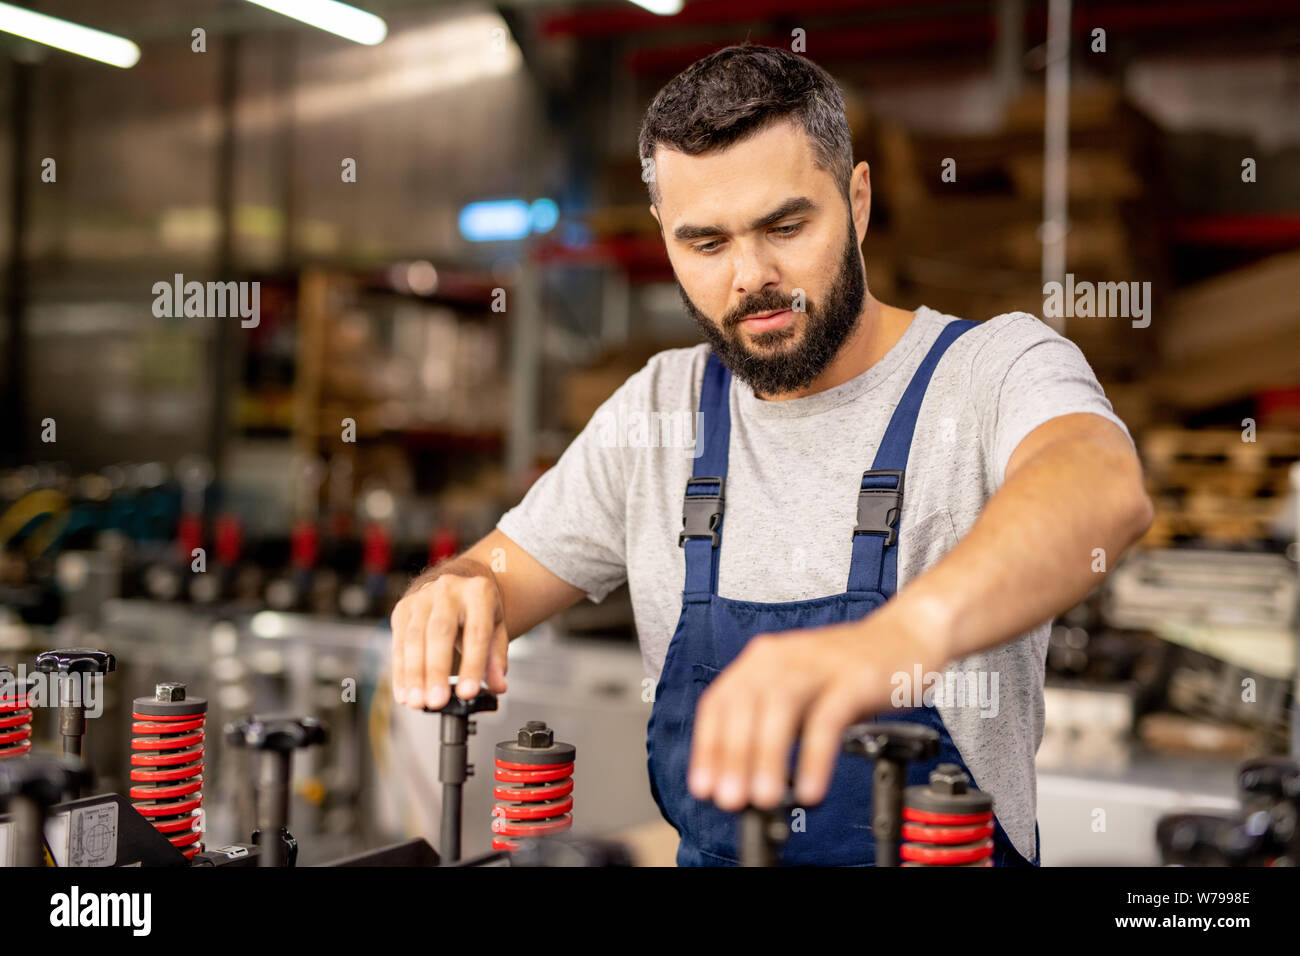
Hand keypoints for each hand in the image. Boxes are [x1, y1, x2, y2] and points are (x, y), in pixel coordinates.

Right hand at [389, 563, 508, 709]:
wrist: (454, 585)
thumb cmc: (476, 612)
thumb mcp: (496, 628)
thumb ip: (497, 658)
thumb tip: (498, 686)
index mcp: (479, 592)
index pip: (477, 632)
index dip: (472, 665)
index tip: (468, 693)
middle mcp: (448, 590)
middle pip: (440, 632)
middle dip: (436, 670)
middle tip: (436, 701)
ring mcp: (422, 598)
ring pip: (415, 638)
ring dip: (414, 674)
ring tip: (417, 702)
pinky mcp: (403, 609)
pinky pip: (399, 643)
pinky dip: (400, 672)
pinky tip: (404, 693)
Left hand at [686, 597, 953, 809]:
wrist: (907, 635)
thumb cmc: (848, 671)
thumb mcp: (800, 692)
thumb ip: (772, 727)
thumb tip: (745, 776)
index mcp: (762, 659)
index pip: (719, 702)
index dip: (707, 747)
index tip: (703, 787)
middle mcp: (784, 657)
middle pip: (744, 705)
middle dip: (732, 757)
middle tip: (730, 799)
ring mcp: (819, 664)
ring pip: (780, 707)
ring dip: (767, 757)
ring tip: (766, 797)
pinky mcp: (854, 677)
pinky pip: (828, 718)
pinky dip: (815, 756)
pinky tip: (811, 787)